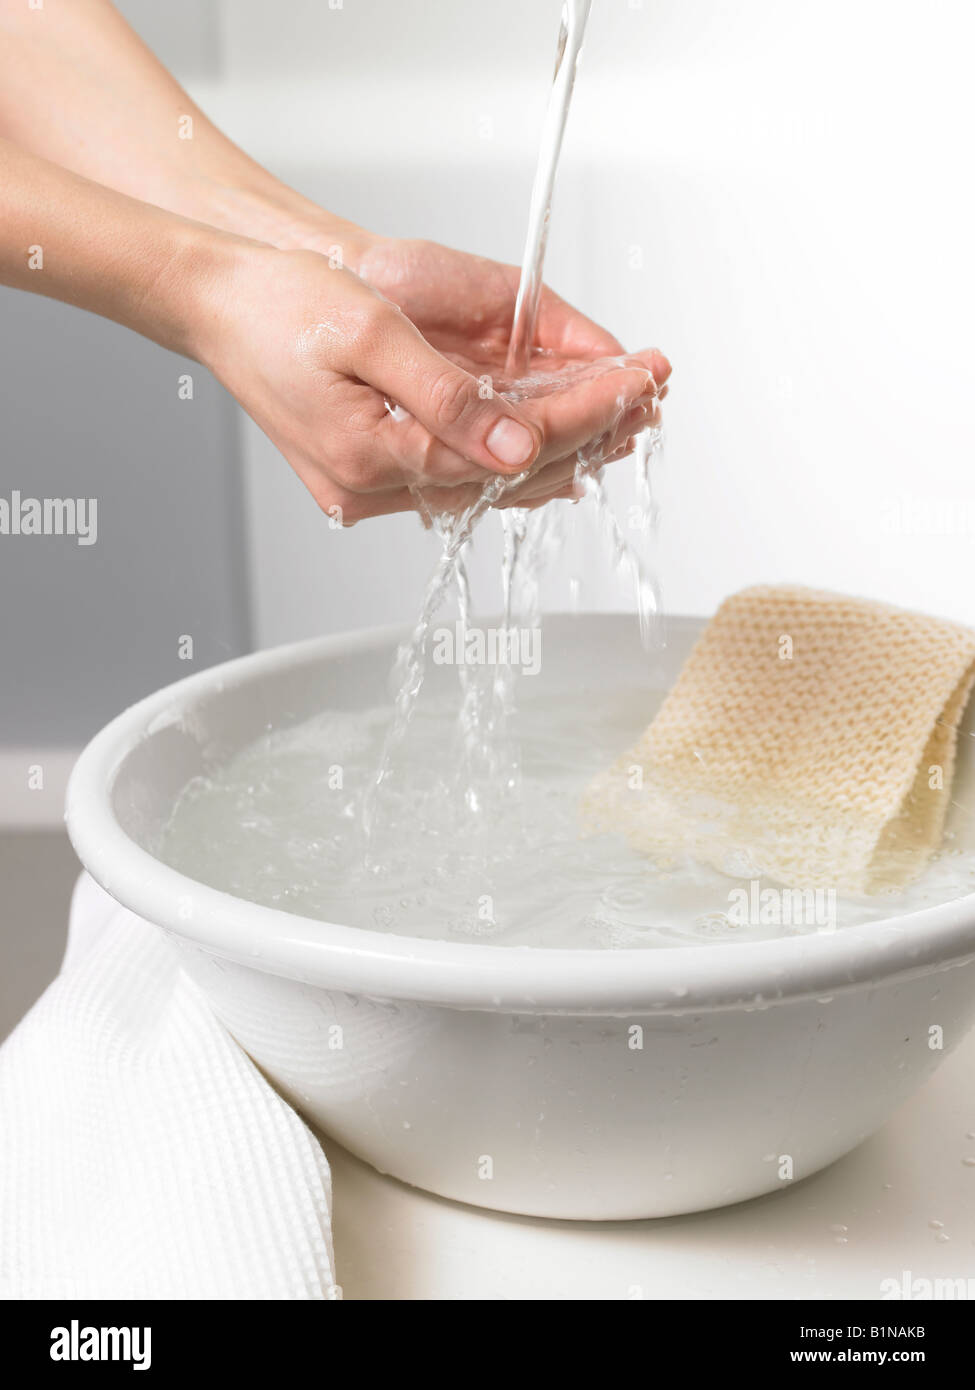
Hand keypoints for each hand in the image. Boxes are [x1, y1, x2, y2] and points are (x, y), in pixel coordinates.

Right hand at [205, 239, 669, 523]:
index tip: (641, 382)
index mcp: (372, 457)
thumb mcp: (368, 332)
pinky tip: (557, 446)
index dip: (586, 415)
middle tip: (651, 398)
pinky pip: (462, 477)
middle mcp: (374, 488)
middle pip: (508, 478)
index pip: (510, 449)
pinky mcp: (371, 477)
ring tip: (624, 418)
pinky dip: (514, 458)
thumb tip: (519, 445)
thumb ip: (448, 397)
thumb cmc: (279, 306)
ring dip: (561, 452)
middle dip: (589, 435)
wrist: (216, 304)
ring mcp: (371, 490)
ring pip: (490, 485)